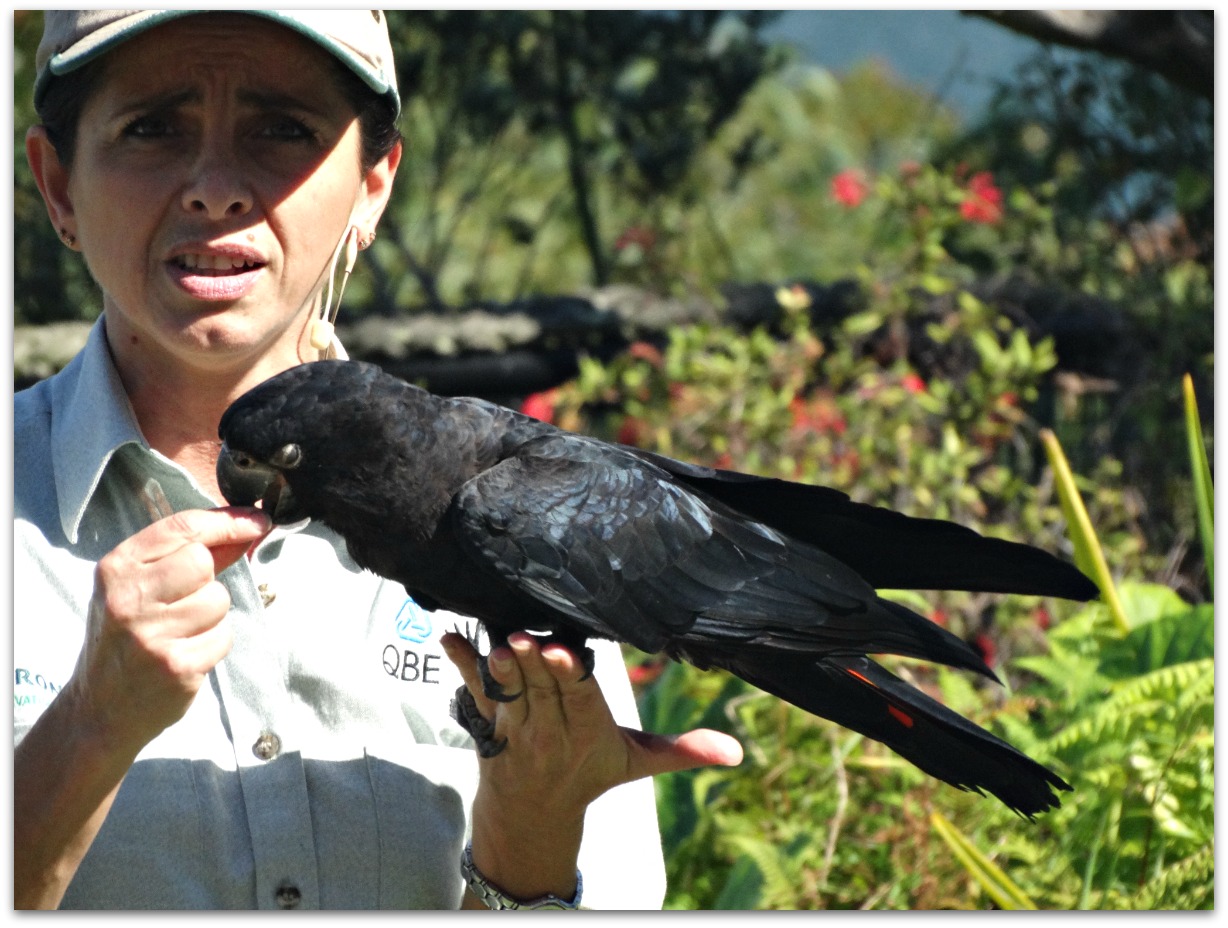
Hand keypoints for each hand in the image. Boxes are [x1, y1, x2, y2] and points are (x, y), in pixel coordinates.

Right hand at [68, 507, 269, 755]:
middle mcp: (128, 598)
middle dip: (207, 581)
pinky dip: (213, 645)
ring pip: (218, 600)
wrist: (100, 709)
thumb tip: (249, 526)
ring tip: (180, 634)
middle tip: (184, 604)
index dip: (228, 521)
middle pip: (202, 562)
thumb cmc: (126, 639)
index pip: (182, 527)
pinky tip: (186, 655)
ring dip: (211, 617)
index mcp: (117, 569)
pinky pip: (223, 636)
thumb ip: (192, 554)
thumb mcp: (141, 588)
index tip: (258, 521)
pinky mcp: (176, 665)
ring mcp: (151, 634)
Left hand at [441, 630, 741, 902]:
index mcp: (588, 732)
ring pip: (510, 689)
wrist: (534, 814)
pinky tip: (449, 637)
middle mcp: (551, 730)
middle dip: (535, 662)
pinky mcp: (489, 720)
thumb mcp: (637, 763)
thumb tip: (737, 753)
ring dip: (502, 665)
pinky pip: (474, 688)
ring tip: (500, 641)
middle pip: (543, 687)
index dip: (569, 674)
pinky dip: (460, 663)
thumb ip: (682, 751)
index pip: (579, 697)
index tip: (562, 652)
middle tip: (529, 636)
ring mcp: (516, 725)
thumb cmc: (591, 776)